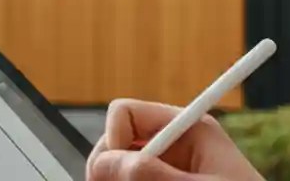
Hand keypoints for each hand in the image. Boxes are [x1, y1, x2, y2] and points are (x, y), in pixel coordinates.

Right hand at [86, 99, 263, 179]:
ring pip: (117, 177)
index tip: (118, 174)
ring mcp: (165, 176)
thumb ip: (149, 174)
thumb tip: (102, 162)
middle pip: (113, 150)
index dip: (113, 141)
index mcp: (187, 131)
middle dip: (110, 175)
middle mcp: (171, 151)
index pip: (125, 114)